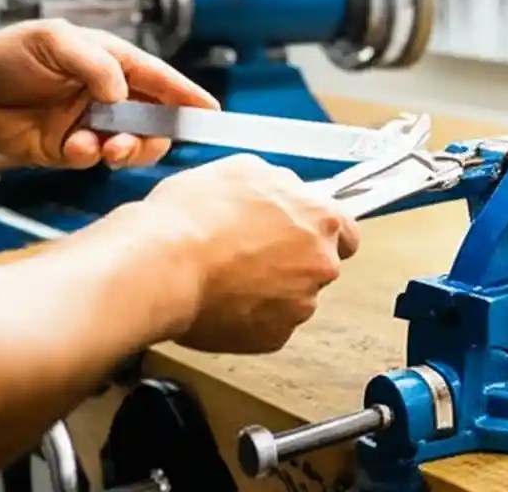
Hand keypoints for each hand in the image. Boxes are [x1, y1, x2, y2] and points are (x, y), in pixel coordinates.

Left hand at [0, 20, 217, 167]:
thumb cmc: (8, 53)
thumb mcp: (54, 40)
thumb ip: (94, 64)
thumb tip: (122, 92)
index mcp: (115, 64)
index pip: (162, 80)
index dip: (188, 96)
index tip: (211, 112)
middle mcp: (109, 96)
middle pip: (155, 121)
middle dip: (154, 135)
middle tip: (136, 141)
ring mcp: (92, 124)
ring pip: (131, 146)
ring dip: (127, 150)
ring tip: (107, 147)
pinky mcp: (70, 150)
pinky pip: (95, 160)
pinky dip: (90, 156)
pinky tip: (74, 146)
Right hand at [145, 155, 360, 353]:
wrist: (161, 264)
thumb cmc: (192, 217)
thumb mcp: (241, 170)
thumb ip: (280, 185)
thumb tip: (286, 191)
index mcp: (319, 219)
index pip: (347, 230)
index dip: (322, 231)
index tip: (305, 234)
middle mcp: (319, 264)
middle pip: (319, 264)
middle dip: (293, 259)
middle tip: (250, 251)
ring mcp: (299, 304)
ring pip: (294, 296)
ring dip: (271, 288)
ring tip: (227, 275)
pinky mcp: (274, 337)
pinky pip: (270, 324)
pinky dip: (252, 315)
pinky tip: (222, 299)